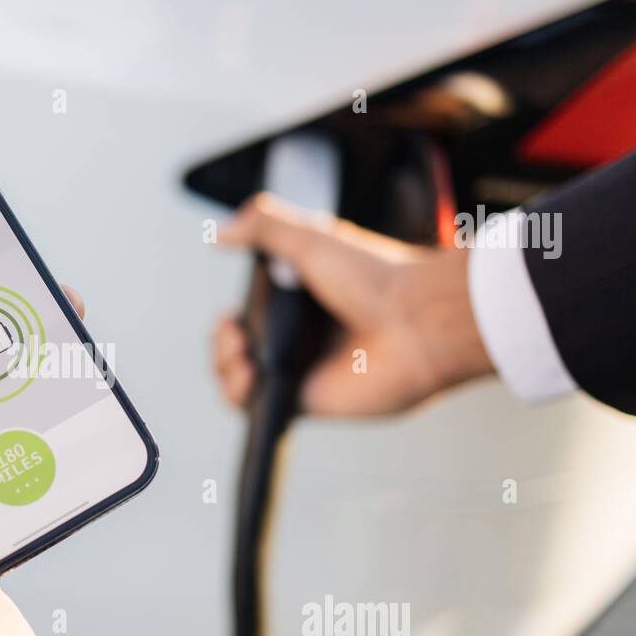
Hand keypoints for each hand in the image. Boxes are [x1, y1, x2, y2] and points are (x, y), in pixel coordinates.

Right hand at [212, 193, 492, 415]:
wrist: (418, 321)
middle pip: (239, 351)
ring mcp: (305, 371)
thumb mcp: (311, 237)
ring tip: (240, 356)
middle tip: (233, 334)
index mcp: (303, 302)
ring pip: (241, 381)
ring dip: (224, 368)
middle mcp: (302, 338)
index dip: (230, 320)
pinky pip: (260, 408)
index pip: (250, 317)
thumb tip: (217, 233)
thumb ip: (263, 226)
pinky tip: (248, 376)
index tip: (230, 314)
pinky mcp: (309, 402)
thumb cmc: (374, 278)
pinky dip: (240, 395)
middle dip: (221, 345)